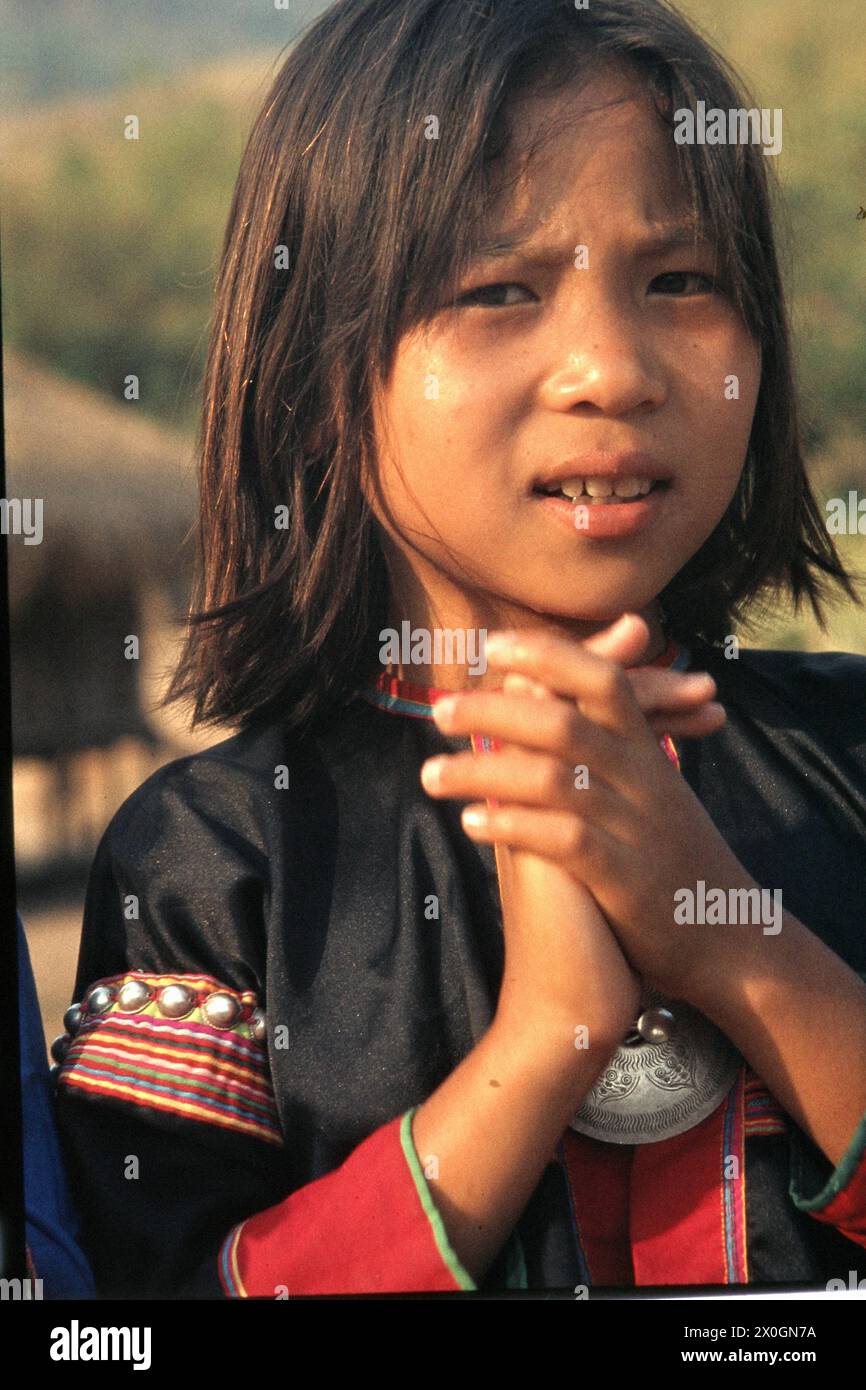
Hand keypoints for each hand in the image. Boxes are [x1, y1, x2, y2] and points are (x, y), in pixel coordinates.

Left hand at [422, 615, 744, 999]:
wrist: (728, 938)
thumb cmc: (671, 856)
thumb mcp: (650, 789)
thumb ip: (603, 744)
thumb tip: (540, 695)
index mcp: (647, 751)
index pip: (602, 680)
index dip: (550, 657)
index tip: (493, 647)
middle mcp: (644, 779)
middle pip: (563, 724)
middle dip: (494, 711)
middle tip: (438, 710)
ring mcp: (636, 828)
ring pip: (554, 780)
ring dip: (484, 772)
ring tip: (430, 776)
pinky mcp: (627, 879)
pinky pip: (565, 840)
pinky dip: (515, 826)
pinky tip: (472, 824)